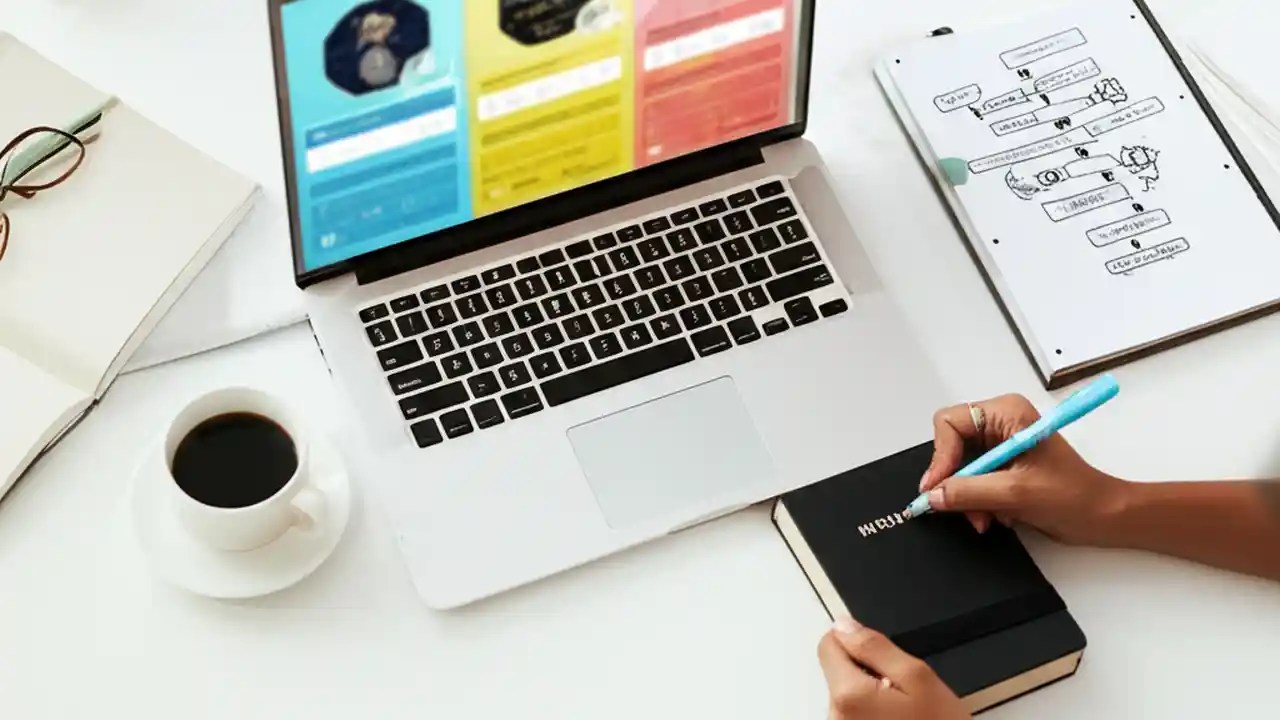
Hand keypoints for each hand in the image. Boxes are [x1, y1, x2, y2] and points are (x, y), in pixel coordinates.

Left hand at [818, 618, 968, 719]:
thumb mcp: (919, 679)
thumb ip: (876, 647)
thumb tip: (845, 626)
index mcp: (848, 695)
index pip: (828, 644)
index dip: (856, 641)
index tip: (881, 655)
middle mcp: (835, 717)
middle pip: (838, 672)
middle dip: (868, 672)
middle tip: (904, 692)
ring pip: (848, 696)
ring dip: (872, 697)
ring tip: (905, 714)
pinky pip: (854, 717)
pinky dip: (873, 716)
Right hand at [919, 394, 1127, 545]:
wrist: (1104, 517)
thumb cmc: (1074, 496)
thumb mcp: (1015, 493)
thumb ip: (969, 492)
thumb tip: (933, 495)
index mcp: (1007, 413)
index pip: (951, 423)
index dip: (941, 456)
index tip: (937, 488)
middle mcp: (1001, 423)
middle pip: (952, 446)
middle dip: (956, 481)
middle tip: (960, 508)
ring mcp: (1001, 445)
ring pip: (959, 468)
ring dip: (967, 497)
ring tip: (985, 518)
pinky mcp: (1003, 466)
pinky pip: (972, 481)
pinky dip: (977, 502)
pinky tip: (995, 515)